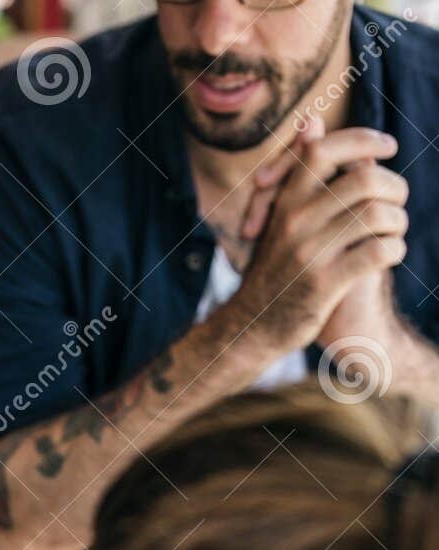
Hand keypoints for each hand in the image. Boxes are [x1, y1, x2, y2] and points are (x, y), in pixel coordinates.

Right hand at [231, 124, 406, 355]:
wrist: (252, 327)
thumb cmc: (274, 268)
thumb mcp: (279, 215)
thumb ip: (299, 170)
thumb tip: (311, 121)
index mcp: (285, 201)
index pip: (323, 150)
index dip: (363, 140)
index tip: (389, 147)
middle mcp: (295, 222)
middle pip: (363, 181)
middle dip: (394, 187)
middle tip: (399, 200)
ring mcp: (309, 253)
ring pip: (376, 215)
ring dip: (398, 220)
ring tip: (396, 229)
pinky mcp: (324, 285)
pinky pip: (377, 253)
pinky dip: (395, 249)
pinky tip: (392, 253)